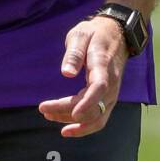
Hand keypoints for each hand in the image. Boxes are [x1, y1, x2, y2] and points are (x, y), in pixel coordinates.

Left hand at [38, 15, 128, 136]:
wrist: (117, 34)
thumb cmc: (94, 33)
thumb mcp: (80, 35)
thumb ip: (74, 53)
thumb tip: (66, 73)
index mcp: (103, 66)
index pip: (99, 88)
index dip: (87, 103)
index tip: (73, 114)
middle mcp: (111, 83)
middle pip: (94, 106)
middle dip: (68, 112)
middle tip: (43, 109)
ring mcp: (112, 92)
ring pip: (97, 116)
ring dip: (74, 121)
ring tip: (49, 116)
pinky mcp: (109, 97)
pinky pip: (100, 116)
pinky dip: (85, 124)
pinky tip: (68, 126)